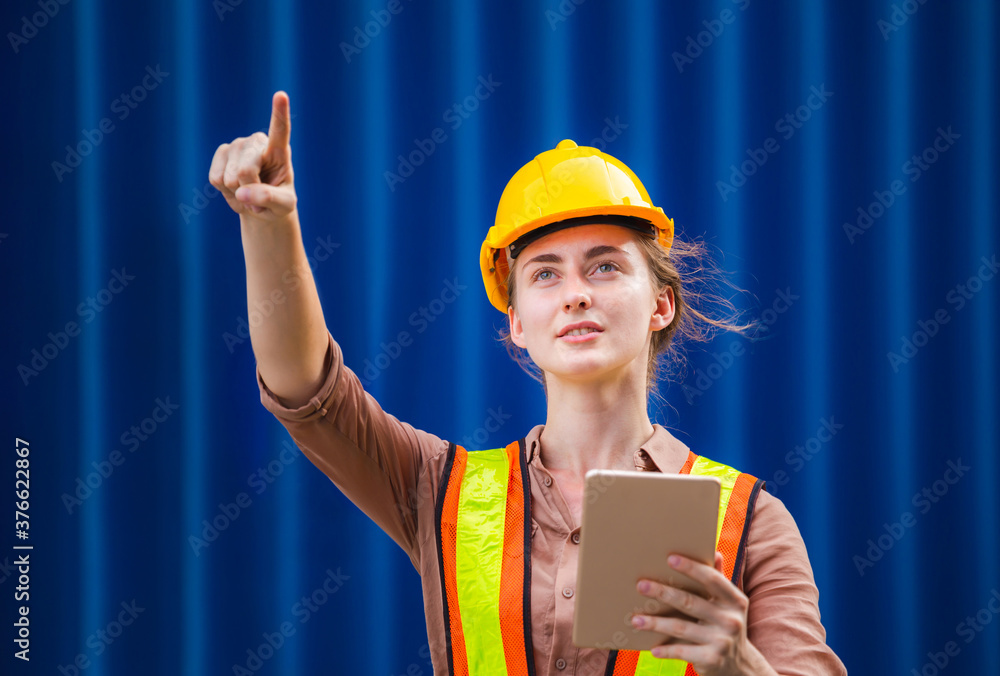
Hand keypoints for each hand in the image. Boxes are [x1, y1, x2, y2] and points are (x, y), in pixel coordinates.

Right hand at [209, 90, 296, 221]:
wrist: (260, 207)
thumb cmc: (278, 203)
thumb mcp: (284, 206)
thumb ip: (268, 199)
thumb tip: (242, 192)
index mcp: (279, 151)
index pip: (280, 130)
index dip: (279, 113)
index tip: (281, 95)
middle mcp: (257, 142)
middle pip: (246, 170)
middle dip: (250, 190)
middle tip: (258, 194)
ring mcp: (237, 145)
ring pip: (230, 176)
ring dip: (237, 191)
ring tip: (248, 190)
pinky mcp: (221, 154)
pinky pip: (216, 178)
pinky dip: (225, 190)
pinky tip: (234, 186)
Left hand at [631, 552, 764, 675]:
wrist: (740, 666)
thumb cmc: (725, 626)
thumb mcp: (729, 605)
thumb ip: (719, 581)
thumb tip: (716, 552)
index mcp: (735, 601)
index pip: (712, 580)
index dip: (691, 568)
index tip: (669, 558)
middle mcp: (730, 620)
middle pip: (690, 602)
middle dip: (663, 592)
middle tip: (641, 585)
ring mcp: (722, 641)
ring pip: (680, 627)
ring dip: (655, 623)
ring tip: (635, 619)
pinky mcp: (712, 660)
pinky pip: (682, 651)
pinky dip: (666, 650)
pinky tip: (652, 648)